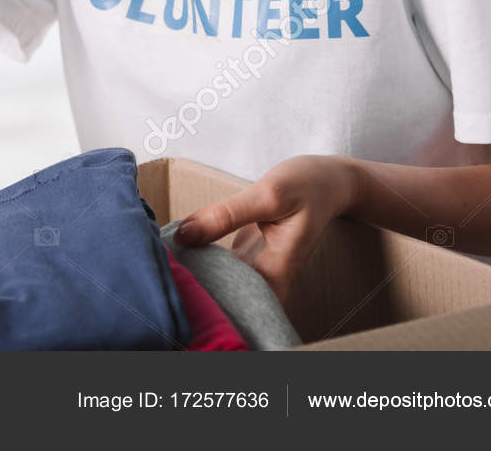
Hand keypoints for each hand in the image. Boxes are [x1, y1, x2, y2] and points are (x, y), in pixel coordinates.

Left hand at [172, 154, 358, 302]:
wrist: (328, 181)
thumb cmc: (306, 186)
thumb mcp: (268, 195)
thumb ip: (226, 215)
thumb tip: (182, 235)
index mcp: (277, 270)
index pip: (244, 307)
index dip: (216, 310)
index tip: (185, 300)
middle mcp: (267, 275)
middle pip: (230, 301)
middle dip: (198, 296)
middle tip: (163, 281)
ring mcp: (255, 266)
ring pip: (221, 284)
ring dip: (194, 277)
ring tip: (162, 268)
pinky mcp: (247, 254)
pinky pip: (219, 265)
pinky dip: (198, 260)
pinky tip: (175, 252)